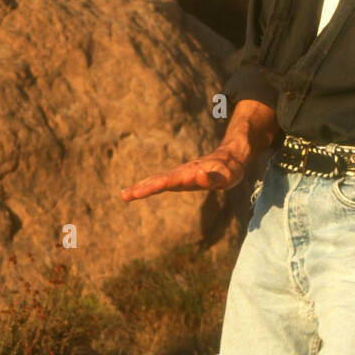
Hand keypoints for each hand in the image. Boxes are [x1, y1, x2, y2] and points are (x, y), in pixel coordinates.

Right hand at [121, 144, 248, 200]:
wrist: (230, 158)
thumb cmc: (230, 170)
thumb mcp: (226, 176)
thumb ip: (213, 177)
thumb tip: (199, 174)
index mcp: (189, 174)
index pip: (168, 181)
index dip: (152, 187)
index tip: (138, 193)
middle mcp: (182, 173)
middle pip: (158, 180)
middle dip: (141, 188)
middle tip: (124, 195)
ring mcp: (180, 175)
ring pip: (157, 180)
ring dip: (141, 187)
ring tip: (125, 194)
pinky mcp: (181, 178)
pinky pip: (161, 181)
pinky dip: (148, 185)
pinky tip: (140, 190)